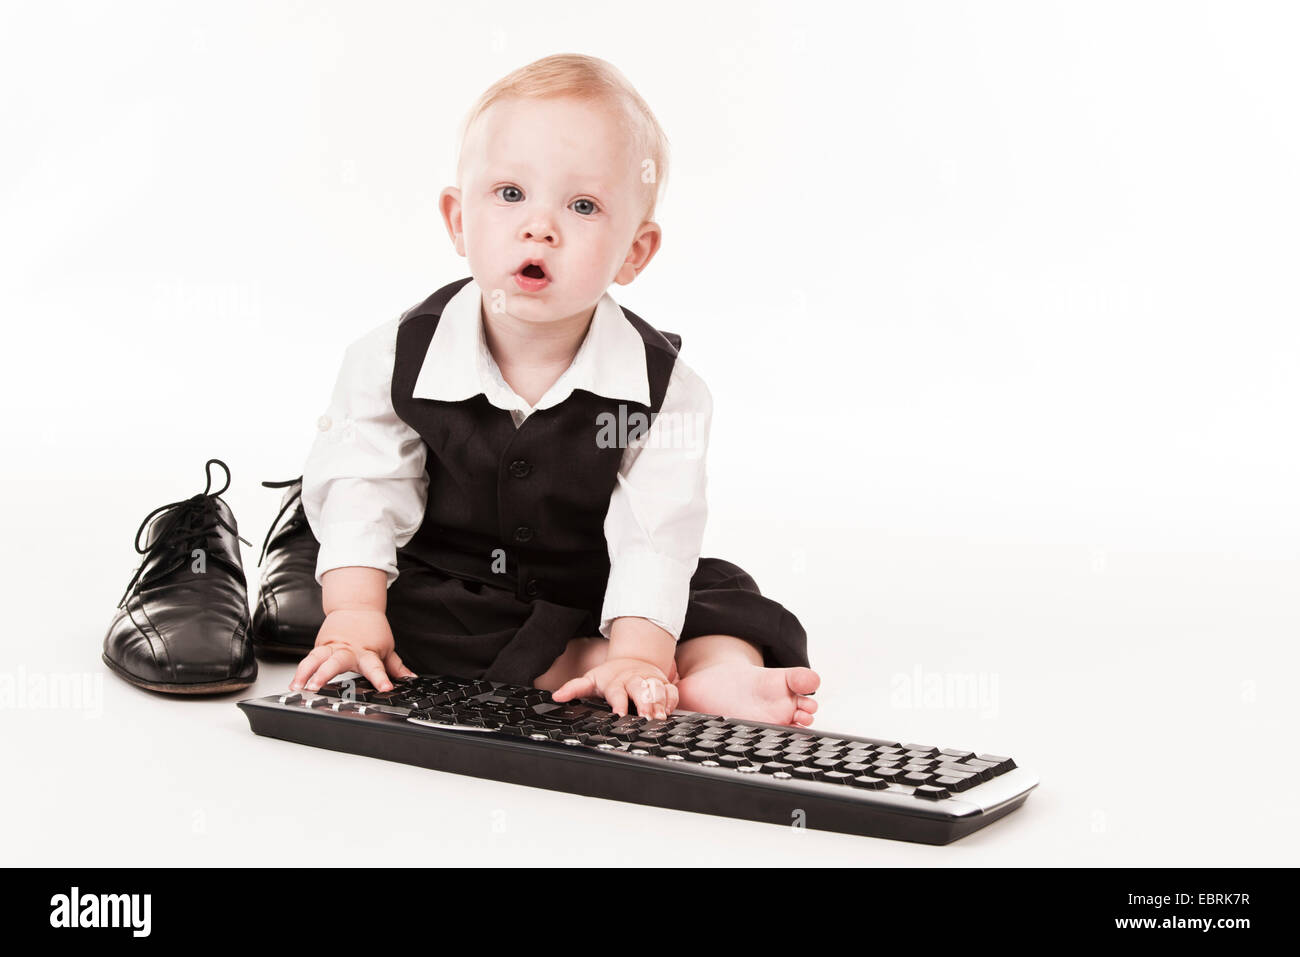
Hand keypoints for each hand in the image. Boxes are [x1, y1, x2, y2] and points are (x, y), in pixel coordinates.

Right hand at [289, 608, 415, 693]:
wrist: (356, 606)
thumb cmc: (371, 628)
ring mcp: (331, 648)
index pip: (375, 666)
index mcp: (367, 651)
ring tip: (299, 688)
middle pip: (335, 662)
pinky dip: (300, 672)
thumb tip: (409, 679)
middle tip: (316, 687)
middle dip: (324, 674)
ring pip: (315, 659)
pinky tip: (294, 685)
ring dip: (306, 673)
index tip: (384, 687)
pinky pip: (308, 659)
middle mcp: (347, 650)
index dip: (380, 677)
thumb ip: (396, 667)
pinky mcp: (319, 647)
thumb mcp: (388, 647)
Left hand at [551, 657, 677, 719]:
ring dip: (659, 703)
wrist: (634, 659)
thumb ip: (574, 688)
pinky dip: (672, 700)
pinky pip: (671, 691)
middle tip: (646, 718)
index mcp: (615, 682)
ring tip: (660, 717)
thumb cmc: (611, 676)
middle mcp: (634, 681)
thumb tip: (556, 696)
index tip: (619, 714)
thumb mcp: (591, 680)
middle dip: (644, 704)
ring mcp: (650, 681)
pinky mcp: (663, 683)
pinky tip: (669, 711)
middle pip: (640, 691)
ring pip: (658, 690)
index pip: (617, 693)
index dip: (619, 703)